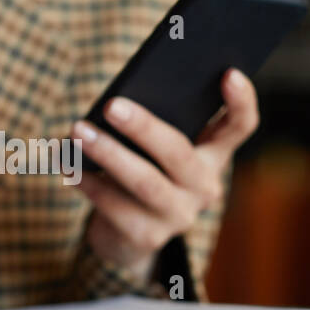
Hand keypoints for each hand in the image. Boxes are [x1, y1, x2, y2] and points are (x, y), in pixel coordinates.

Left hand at [71, 68, 257, 271]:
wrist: (126, 235)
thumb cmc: (140, 170)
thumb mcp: (153, 148)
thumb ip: (152, 125)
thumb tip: (117, 101)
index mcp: (212, 155)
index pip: (239, 126)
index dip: (241, 101)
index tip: (229, 73)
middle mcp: (204, 186)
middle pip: (179, 153)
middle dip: (144, 128)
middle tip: (112, 105)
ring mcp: (179, 215)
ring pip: (145, 182)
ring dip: (108, 154)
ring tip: (78, 131)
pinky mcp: (148, 237)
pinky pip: (115, 206)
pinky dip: (88, 182)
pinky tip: (68, 164)